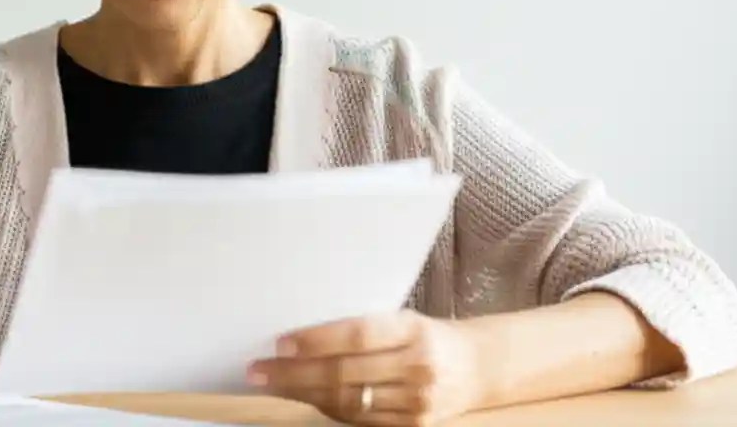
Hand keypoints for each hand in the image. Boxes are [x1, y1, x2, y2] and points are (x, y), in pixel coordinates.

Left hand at [247, 309, 483, 425]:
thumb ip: (361, 329)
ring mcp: (416, 402)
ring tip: (271, 384)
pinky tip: (304, 398)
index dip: (315, 340)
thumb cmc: (426, 336)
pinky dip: (327, 409)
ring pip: (347, 401)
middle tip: (258, 370)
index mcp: (411, 329)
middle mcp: (416, 366)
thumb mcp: (401, 319)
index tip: (280, 343)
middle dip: (294, 373)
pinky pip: (359, 420)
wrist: (478, 368)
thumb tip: (301, 337)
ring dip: (302, 393)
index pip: (355, 335)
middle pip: (344, 373)